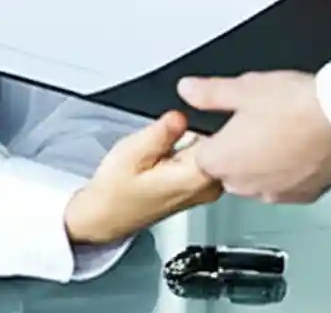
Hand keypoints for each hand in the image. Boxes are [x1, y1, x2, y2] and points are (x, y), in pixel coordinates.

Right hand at [64, 111, 222, 244]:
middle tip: (169, 133)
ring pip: (217, 150)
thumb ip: (160, 133)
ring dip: (197, 139)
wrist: (107, 216)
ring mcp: (210, 189)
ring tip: (168, 145)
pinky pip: (210, 160)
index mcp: (196, 177)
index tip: (187, 113)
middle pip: (222, 142)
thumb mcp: (131, 153)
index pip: (223, 136)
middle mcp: (210, 186)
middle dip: (202, 127)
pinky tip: (172, 155)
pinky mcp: (204, 188)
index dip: (206, 116)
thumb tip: (181, 115)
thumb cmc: (115, 191)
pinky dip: (194, 151)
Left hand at [177, 72, 330, 203]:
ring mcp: (274, 193)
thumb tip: (188, 90)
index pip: (200, 156)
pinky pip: (284, 187)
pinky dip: (287, 172)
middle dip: (236, 151)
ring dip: (261, 164)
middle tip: (255, 124)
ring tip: (279, 133)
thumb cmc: (296, 105)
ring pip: (256, 181)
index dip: (212, 137)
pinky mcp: (302, 197)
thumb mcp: (244, 88)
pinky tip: (298, 148)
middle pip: (227, 171)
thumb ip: (209, 92)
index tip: (225, 125)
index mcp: (221, 160)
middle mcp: (244, 184)